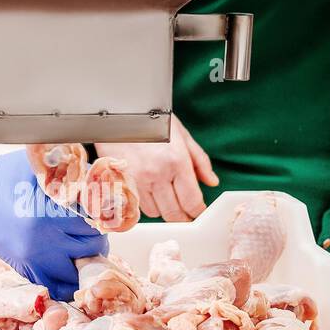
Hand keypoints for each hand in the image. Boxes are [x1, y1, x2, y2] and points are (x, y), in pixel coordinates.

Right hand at [0, 150, 108, 300]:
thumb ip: (70, 173)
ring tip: (79, 246)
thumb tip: (102, 182)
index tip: (97, 212)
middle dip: (96, 237)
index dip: (101, 216)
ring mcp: (34, 260)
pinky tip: (68, 263)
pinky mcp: (26, 270)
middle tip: (89, 228)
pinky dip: (69, 279)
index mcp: (49, 213)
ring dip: (85, 260)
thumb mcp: (38, 167)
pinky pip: (60, 288)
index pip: (95, 223)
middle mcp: (44, 241)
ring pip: (79, 272)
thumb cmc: (5, 175)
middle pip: (92, 247)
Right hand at [95, 114, 218, 221]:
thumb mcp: (182, 134)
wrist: (117, 112)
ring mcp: (137, 181)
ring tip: (167, 196)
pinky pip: (138, 205)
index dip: (198, 212)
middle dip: (183, 217)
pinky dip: (147, 204)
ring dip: (164, 209)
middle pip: (174, 214)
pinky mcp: (122, 183)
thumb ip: (199, 161)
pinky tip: (151, 192)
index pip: (192, 202)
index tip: (199, 211)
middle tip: (186, 213)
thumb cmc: (151, 119)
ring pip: (156, 213)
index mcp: (176, 161)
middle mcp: (157, 175)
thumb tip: (211, 182)